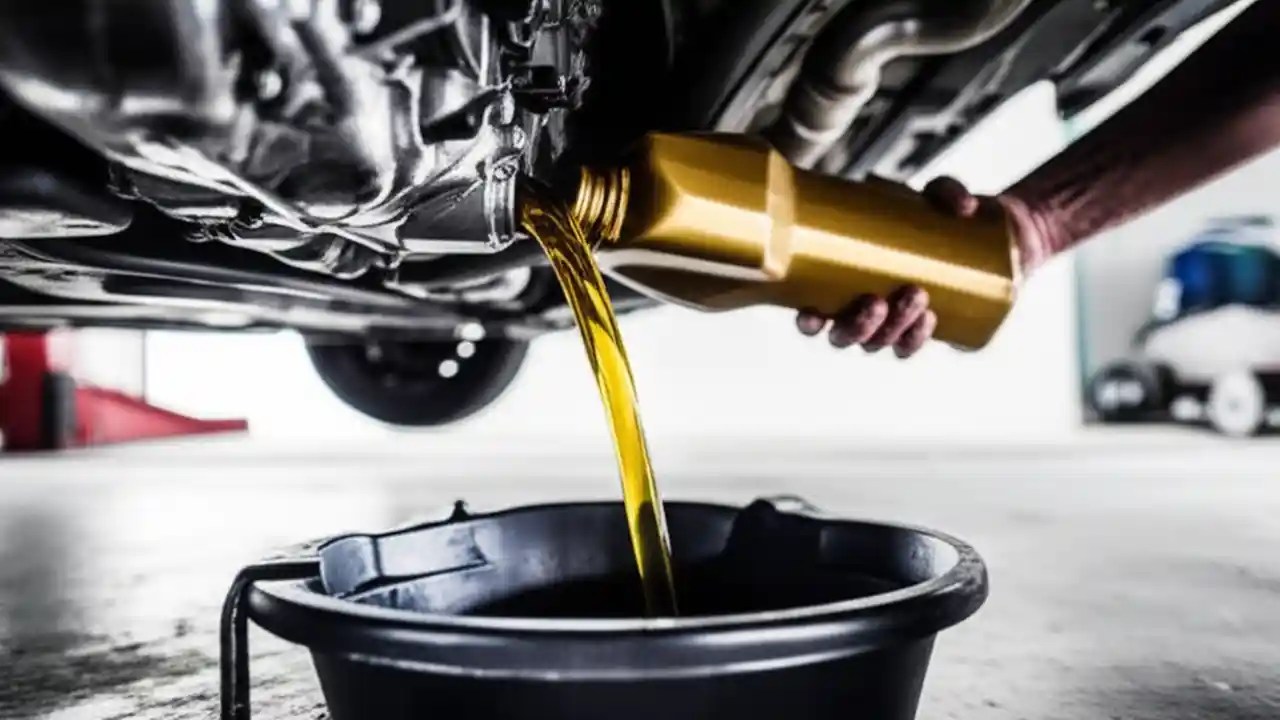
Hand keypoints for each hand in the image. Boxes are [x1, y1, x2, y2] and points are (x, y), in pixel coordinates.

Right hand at [796, 177, 1046, 357]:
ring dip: (891, 329)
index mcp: (838, 281)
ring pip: (876, 343)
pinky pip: (909, 346)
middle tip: (878, 301)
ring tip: (915, 297)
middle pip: (844, 336)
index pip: (812, 314)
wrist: (977, 237)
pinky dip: (916, 338)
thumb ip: (947, 191)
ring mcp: (887, 324)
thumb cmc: (933, 215)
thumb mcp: (934, 196)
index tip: (814, 313)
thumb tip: (965, 207)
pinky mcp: (917, 330)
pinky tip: (929, 319)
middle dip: (859, 326)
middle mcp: (857, 309)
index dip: (809, 322)